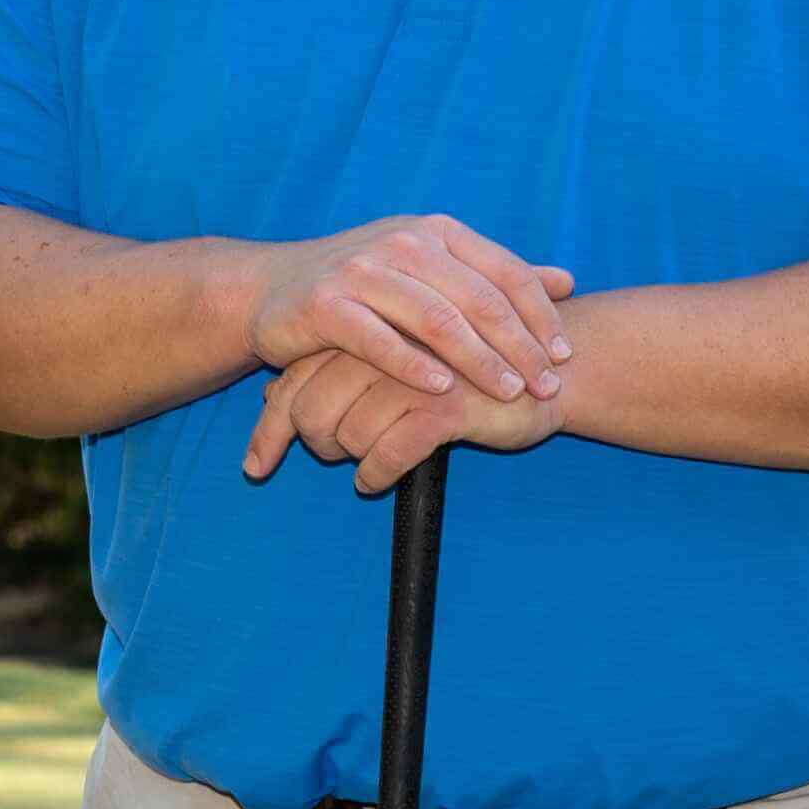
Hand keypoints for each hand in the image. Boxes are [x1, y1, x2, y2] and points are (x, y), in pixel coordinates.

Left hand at [241, 346, 570, 490]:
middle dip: (313, 447)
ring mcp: (414, 374)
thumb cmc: (457, 371)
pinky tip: (377, 478)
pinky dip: (375, 471)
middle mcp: (383, 346)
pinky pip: (388, 449)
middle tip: (336, 460)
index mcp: (366, 330)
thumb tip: (267, 396)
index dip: (268, 430)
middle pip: (309, 410)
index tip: (255, 468)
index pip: (292, 383)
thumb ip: (330, 375)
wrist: (554, 368)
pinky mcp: (447, 406)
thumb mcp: (389, 369)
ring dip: (349, 459)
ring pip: (346, 431)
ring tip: (365, 465)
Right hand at [248, 216, 575, 413]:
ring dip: (478, 360)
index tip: (564, 356)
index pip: (505, 272)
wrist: (271, 290)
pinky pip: (378, 339)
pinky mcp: (324, 304)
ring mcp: (360, 271)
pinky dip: (413, 366)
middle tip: (545, 386)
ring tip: (508, 392)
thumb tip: (568, 281)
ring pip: (435, 318)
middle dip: (519, 346)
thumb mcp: (431, 270)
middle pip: (477, 298)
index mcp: (434, 232)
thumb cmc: (363, 286)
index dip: (540, 316)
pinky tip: (443, 389)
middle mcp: (401, 243)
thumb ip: (493, 275)